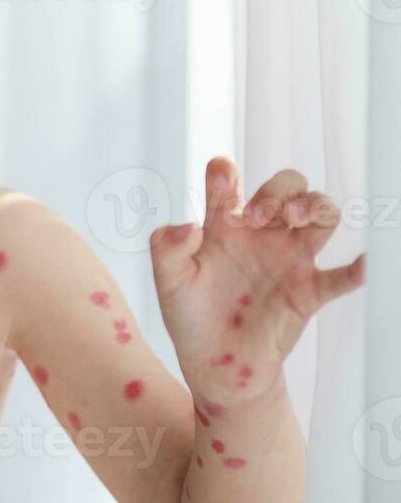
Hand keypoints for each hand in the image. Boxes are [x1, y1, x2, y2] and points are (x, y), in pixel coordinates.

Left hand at [148, 156, 363, 403]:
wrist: (213, 363)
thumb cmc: (189, 314)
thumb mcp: (167, 279)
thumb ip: (166, 248)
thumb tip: (189, 226)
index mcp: (222, 224)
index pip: (229, 180)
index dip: (225, 171)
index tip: (222, 182)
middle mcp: (260, 234)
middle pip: (287, 188)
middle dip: (277, 190)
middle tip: (256, 215)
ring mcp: (287, 260)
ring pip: (320, 216)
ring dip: (314, 206)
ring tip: (294, 218)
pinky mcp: (307, 292)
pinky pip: (342, 277)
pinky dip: (358, 268)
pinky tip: (366, 260)